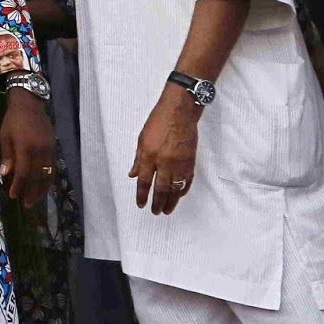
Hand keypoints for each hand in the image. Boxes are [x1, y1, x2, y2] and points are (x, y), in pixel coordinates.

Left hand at [0, 87, 56, 206]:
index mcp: (25, 147)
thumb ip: (7, 156)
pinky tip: (44, 186)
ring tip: (36, 200)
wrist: (30, 103)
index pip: (23, 173)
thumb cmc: (13, 119)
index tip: (13, 196)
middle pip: (37, 177)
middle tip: (27, 205)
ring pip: (47, 174)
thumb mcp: (5, 135)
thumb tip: (5, 175)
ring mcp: (49, 149)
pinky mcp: (54, 147)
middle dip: (31, 192)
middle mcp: (40, 150)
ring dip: (42, 189)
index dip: (18, 186)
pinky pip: (53, 167)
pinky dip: (49, 178)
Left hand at [130, 82, 198, 213]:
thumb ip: (138, 159)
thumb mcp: (142, 138)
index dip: (142, 195)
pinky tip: (180, 195)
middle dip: (157, 202)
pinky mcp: (190, 161)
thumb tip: (134, 174)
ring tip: (167, 210)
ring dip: (171, 201)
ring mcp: (179, 163)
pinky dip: (183, 190)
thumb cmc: (158, 121)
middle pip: (161, 188)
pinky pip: (187, 180)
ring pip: (175, 188)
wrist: (180, 111)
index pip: (145, 181)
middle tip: (156, 212)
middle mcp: (164, 162)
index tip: (141, 204)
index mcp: (149, 155)